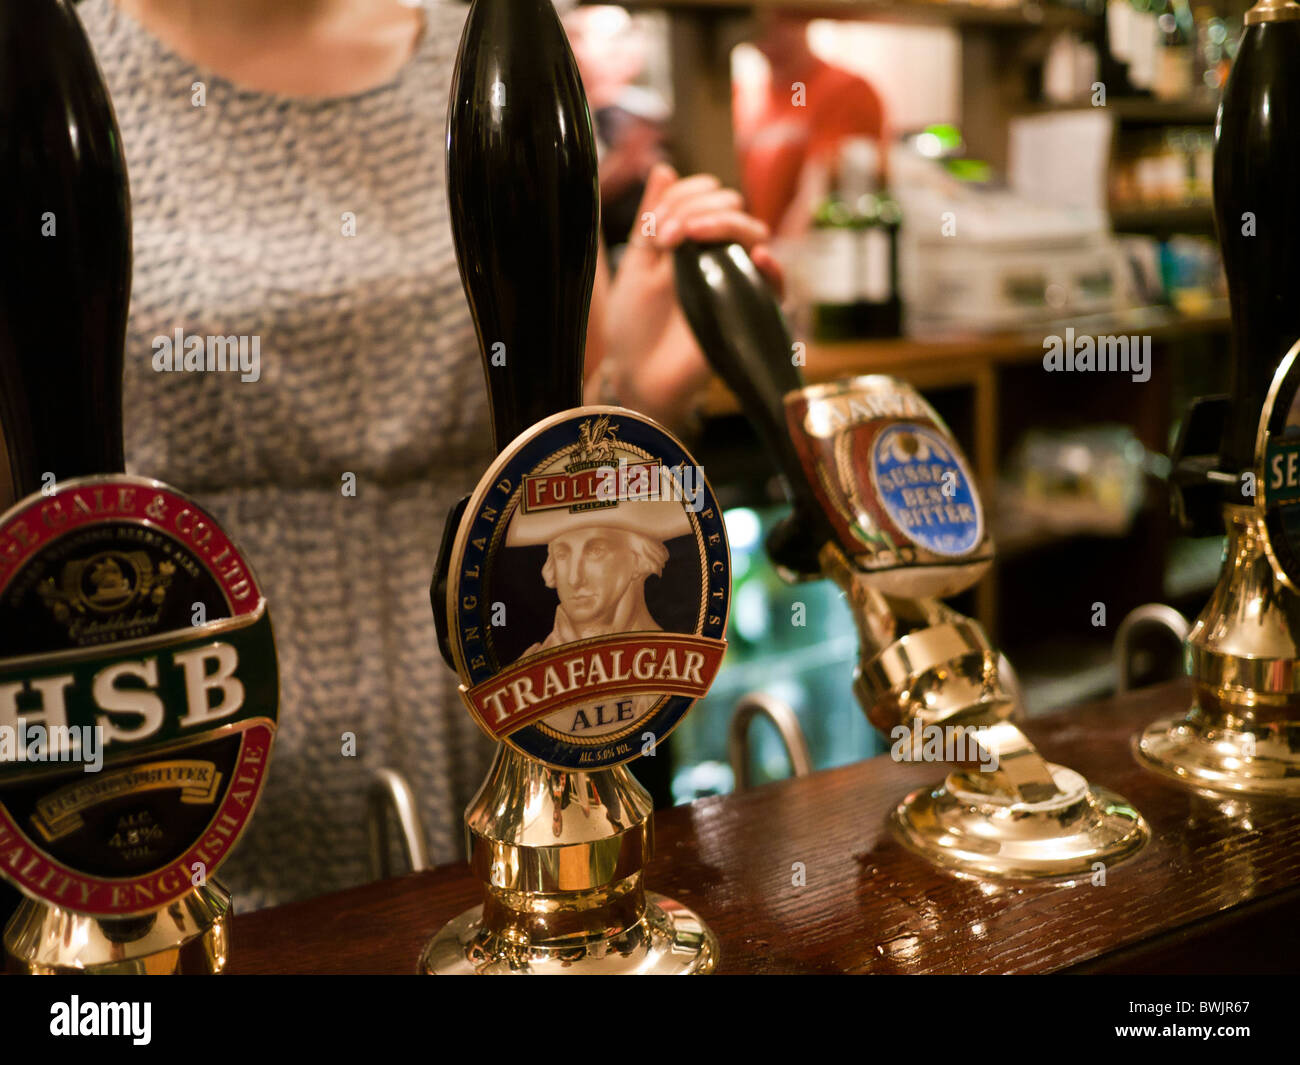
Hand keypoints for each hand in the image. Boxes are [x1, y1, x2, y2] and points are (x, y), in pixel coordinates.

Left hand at [595, 164, 782, 426]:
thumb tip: (665, 168)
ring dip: (726, 224)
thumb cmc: (634, 326)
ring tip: (693, 236)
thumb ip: (652, 219)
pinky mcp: (748, 314)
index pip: (704, 198)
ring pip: (753, 236)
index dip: (686, 199)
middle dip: (699, 209)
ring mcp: (734, 283)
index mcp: (690, 243)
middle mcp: (716, 257)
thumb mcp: (637, 264)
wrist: (638, 375)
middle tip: (668, 238)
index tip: (659, 229)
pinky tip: (757, 256)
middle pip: (731, 211)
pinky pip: (776, 288)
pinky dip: (773, 269)